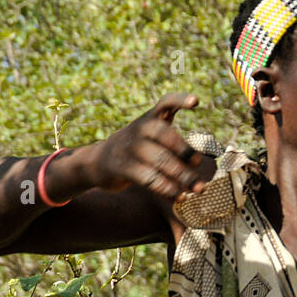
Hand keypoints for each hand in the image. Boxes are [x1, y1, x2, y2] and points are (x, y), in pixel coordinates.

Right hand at [89, 93, 208, 201]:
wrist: (97, 161)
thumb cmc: (137, 150)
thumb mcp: (151, 139)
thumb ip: (173, 145)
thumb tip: (198, 164)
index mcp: (151, 118)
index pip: (166, 103)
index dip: (180, 99)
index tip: (195, 101)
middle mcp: (140, 129)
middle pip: (166, 135)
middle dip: (185, 150)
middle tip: (199, 163)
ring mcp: (130, 148)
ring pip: (161, 160)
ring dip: (182, 176)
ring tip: (199, 188)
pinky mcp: (123, 168)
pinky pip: (150, 178)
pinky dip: (167, 189)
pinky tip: (179, 197)